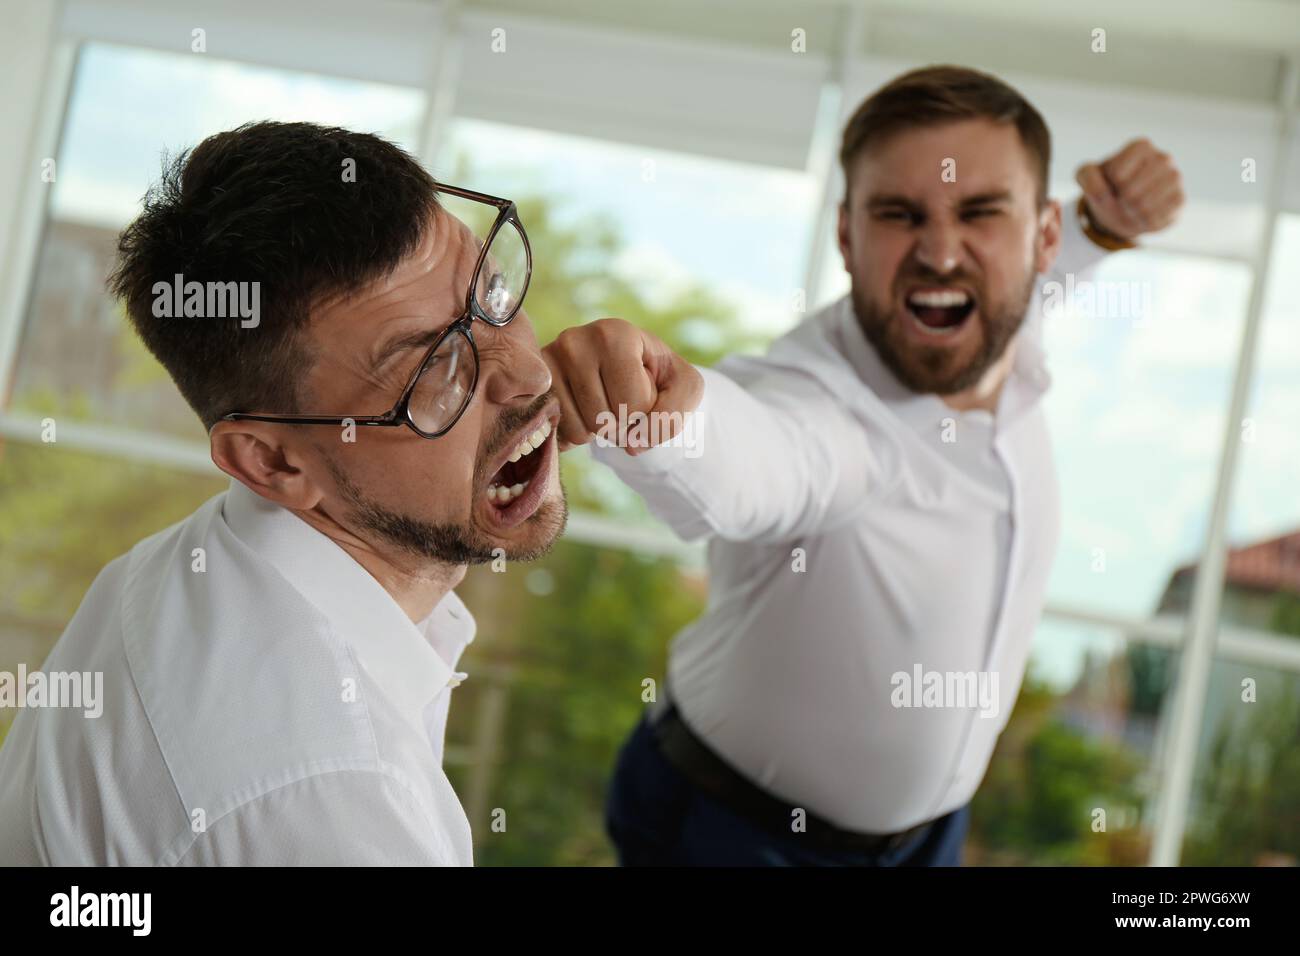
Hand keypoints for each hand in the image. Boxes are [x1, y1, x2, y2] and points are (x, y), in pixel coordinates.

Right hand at [542, 318, 702, 454]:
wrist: (624, 368)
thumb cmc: (656, 375)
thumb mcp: (684, 387)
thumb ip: (674, 415)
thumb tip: (634, 444)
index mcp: (616, 333)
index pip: (635, 404)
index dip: (647, 413)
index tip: (644, 394)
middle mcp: (576, 340)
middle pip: (605, 419)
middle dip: (623, 424)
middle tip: (622, 403)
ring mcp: (548, 363)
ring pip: (581, 430)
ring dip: (601, 431)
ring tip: (604, 405)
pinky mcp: (533, 387)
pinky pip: (559, 433)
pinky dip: (578, 433)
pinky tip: (584, 411)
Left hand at [1075, 138, 1184, 240]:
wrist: (1123, 207)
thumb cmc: (1106, 185)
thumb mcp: (1087, 175)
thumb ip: (1087, 176)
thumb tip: (1101, 192)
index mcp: (1141, 146)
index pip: (1117, 174)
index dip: (1110, 184)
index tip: (1114, 181)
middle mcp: (1163, 158)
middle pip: (1131, 192)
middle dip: (1120, 201)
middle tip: (1122, 197)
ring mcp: (1175, 178)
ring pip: (1144, 206)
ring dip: (1130, 213)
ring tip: (1132, 206)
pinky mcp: (1180, 199)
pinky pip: (1156, 218)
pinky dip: (1143, 222)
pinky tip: (1144, 214)